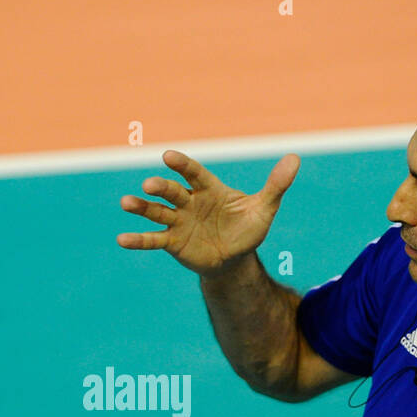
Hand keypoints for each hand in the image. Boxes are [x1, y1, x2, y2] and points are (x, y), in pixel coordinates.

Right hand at [117, 149, 299, 276]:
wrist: (234, 259)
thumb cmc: (247, 229)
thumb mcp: (264, 209)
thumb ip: (275, 185)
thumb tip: (295, 158)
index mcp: (209, 189)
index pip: (194, 174)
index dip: (182, 165)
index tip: (168, 156)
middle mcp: (189, 202)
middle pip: (172, 192)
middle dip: (161, 188)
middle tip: (150, 184)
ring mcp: (178, 222)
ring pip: (157, 212)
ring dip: (141, 207)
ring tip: (125, 203)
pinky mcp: (172, 242)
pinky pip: (153, 240)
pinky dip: (137, 240)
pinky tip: (121, 240)